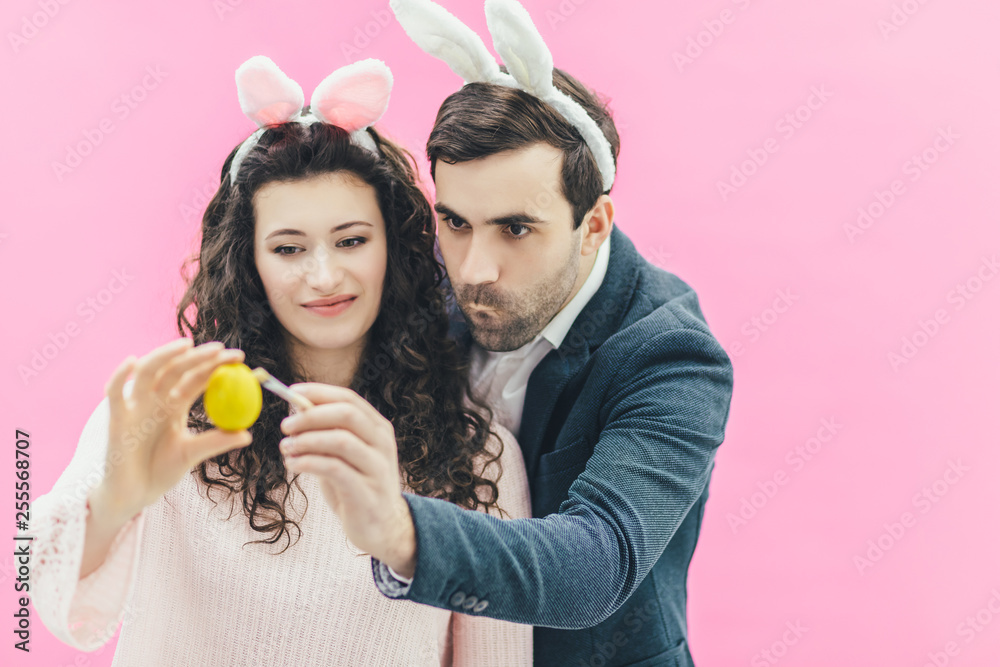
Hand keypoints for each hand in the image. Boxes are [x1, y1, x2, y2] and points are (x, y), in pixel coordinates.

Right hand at [95, 338, 252, 522]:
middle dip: (198, 356)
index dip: (216, 366)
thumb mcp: (191, 455)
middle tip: (220, 349)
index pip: (197, 378)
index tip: (239, 358)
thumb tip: (248, 435)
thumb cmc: (161, 472)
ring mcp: (136, 406)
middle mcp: (156, 399)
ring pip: (148, 371)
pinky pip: (114, 392)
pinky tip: (132, 362)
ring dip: (165, 355)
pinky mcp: (116, 417)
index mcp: (176, 405)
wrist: (133, 494)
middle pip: (176, 369)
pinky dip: (120, 375)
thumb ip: (215, 442)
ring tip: (187, 345)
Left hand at [278, 383, 416, 577]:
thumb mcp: (344, 456)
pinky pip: (335, 469)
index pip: (349, 399)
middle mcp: (382, 444)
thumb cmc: (356, 486)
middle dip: (311, 416)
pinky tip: (293, 466)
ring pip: (341, 440)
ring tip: (286, 448)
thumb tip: (295, 410)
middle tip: (286, 426)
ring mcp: (377, 468)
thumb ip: (327, 434)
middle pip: (347, 414)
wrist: (382, 527)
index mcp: (378, 429)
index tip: (292, 393)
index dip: (319, 393)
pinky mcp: (367, 493)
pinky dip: (309, 463)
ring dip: (307, 441)